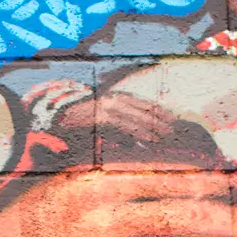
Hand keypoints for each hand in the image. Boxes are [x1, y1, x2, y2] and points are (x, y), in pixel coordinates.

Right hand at [58, 94, 178, 145]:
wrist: (65, 113)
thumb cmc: (88, 116)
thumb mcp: (107, 113)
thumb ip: (123, 118)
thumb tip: (139, 132)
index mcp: (120, 96)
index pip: (145, 103)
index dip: (160, 110)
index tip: (172, 118)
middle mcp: (117, 99)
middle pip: (144, 110)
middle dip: (160, 120)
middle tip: (172, 129)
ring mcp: (110, 108)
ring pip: (137, 119)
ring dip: (152, 128)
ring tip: (163, 136)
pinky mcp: (104, 118)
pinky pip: (125, 127)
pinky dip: (138, 134)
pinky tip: (148, 139)